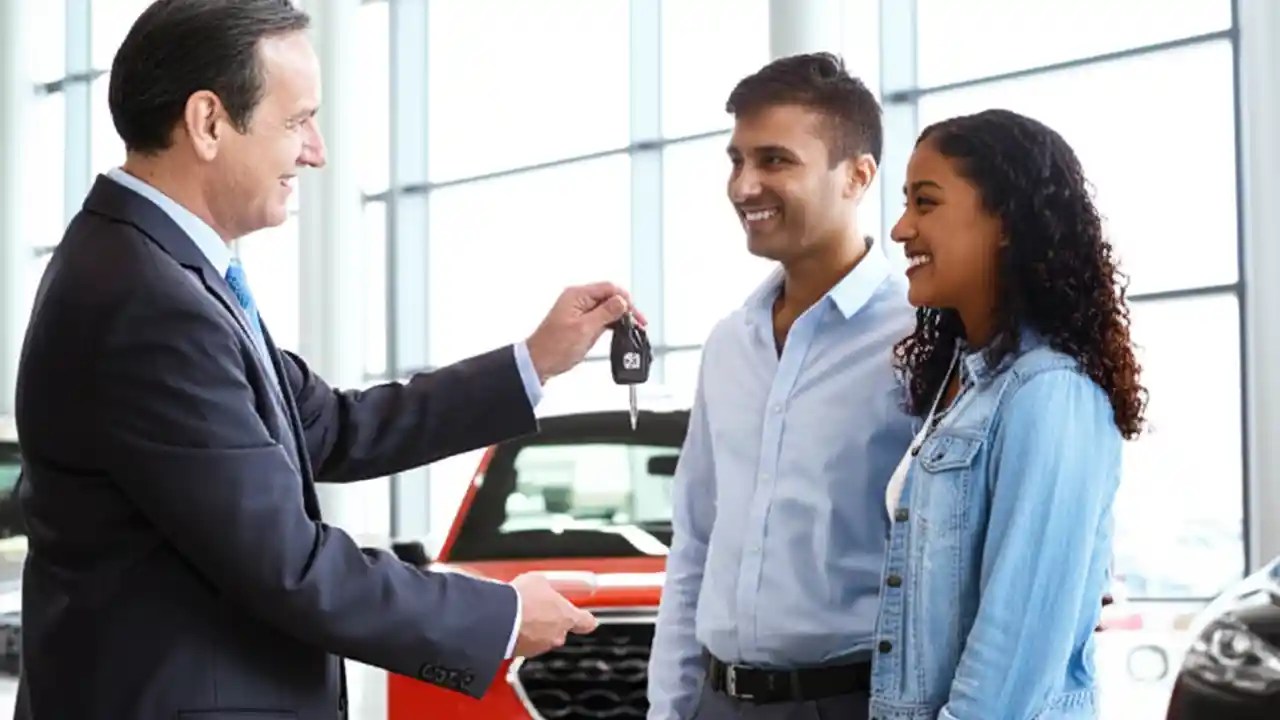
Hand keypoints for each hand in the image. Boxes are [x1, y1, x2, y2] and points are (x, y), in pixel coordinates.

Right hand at [510, 572, 597, 657]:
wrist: (499, 617)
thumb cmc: (522, 599)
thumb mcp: (538, 582)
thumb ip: (546, 588)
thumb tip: (541, 587)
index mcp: (568, 616)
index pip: (586, 622)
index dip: (586, 620)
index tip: (588, 620)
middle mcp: (556, 635)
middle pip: (560, 630)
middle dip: (550, 621)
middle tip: (538, 608)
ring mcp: (539, 647)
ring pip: (540, 638)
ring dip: (533, 629)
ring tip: (519, 614)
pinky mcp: (520, 654)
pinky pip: (523, 644)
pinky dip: (518, 637)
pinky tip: (509, 625)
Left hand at [525, 282, 646, 383]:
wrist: (538, 363)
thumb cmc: (553, 348)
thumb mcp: (585, 329)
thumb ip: (605, 313)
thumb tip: (622, 302)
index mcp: (577, 296)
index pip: (609, 289)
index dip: (626, 301)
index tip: (635, 316)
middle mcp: (577, 300)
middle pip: (609, 297)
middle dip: (625, 309)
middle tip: (637, 324)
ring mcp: (578, 311)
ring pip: (606, 308)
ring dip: (619, 317)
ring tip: (630, 330)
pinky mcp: (579, 323)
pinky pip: (600, 318)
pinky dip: (610, 324)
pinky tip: (618, 332)